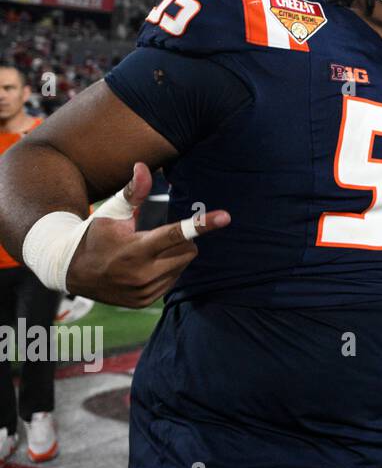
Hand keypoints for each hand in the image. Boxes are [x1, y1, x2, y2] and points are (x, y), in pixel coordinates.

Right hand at [65, 162, 229, 307]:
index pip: (176, 234)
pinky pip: (173, 281)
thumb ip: (134, 192)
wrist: (70, 271)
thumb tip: (143, 166)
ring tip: (146, 253)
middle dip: (180, 242)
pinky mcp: (144, 301)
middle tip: (155, 238)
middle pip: (187, 251)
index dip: (202, 224)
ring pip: (182, 267)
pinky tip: (144, 268)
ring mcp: (143, 291)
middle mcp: (142, 273)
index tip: (226, 217)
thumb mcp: (112, 212)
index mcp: (135, 248)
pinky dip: (166, 272)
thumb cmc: (95, 235)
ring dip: (174, 257)